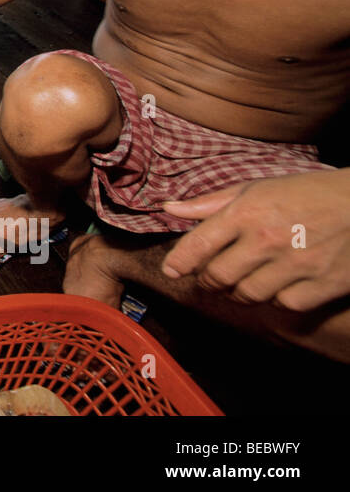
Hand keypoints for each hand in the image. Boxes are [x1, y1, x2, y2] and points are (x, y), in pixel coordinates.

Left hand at [162, 170, 349, 310]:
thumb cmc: (304, 192)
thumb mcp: (255, 188)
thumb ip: (210, 203)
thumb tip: (169, 208)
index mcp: (248, 211)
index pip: (199, 245)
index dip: (179, 262)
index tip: (171, 271)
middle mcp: (268, 239)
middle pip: (218, 276)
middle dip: (207, 279)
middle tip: (210, 276)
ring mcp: (296, 264)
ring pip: (247, 294)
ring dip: (237, 291)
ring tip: (240, 280)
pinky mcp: (322, 284)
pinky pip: (283, 304)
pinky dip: (275, 298)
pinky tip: (276, 284)